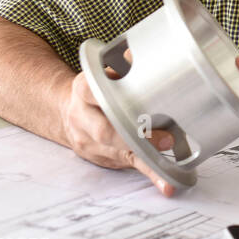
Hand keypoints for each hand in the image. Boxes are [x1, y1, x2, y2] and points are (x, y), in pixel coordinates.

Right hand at [59, 64, 174, 195]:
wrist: (67, 113)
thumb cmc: (95, 92)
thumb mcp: (100, 73)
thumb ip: (119, 67)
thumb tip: (136, 53)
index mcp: (83, 91)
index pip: (92, 92)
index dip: (114, 98)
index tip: (137, 102)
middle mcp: (83, 118)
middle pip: (107, 131)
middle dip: (137, 138)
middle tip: (168, 140)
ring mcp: (91, 141)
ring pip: (121, 153)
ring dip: (150, 162)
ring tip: (171, 169)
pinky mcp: (104, 158)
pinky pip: (130, 167)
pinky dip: (152, 176)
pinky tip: (167, 186)